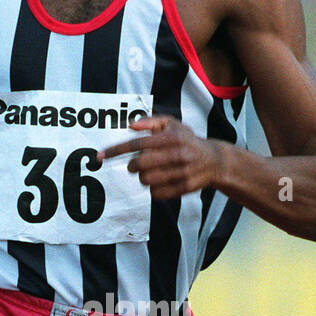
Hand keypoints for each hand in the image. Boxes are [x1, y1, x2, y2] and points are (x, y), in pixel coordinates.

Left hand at [100, 116, 224, 199]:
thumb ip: (150, 121)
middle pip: (140, 164)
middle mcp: (177, 154)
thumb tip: (131, 125)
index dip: (117, 150)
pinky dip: (153, 189)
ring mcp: (182, 172)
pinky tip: (159, 182)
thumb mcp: (172, 124)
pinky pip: (157, 193)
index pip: (137, 143)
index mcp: (171, 137)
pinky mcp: (185, 187)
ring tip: (148, 173)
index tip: (101, 155)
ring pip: (147, 180)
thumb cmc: (187, 140)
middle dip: (132, 166)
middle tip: (134, 165)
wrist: (214, 160)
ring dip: (142, 178)